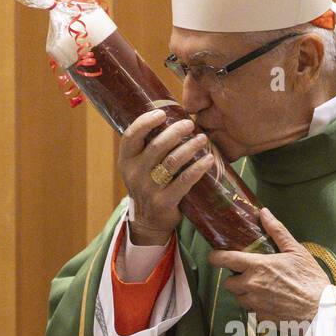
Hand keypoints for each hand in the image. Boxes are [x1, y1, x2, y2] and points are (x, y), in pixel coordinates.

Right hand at [118, 109, 213, 244]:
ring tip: (203, 139)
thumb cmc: (148, 186)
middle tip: (190, 124)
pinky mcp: (164, 202)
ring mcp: (149, 189)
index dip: (145, 122)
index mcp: (126, 161)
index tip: (162, 113)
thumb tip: (171, 118)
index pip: (131, 136)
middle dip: (175, 132)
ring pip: (172, 162)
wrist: (149, 222)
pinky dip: (198, 168)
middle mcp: (134, 174)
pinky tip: (209, 159)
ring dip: (190, 147)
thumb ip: (148, 147)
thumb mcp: (139, 167)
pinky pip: (184, 181)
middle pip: (156, 146)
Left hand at [208, 208, 329, 323]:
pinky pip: (252, 311)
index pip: (225, 260)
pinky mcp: (261, 318)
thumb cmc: (310, 278)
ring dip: (245, 293)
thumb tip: (264, 213)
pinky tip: (272, 302)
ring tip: (262, 289)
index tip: (216, 256)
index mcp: (258, 266)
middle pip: (229, 283)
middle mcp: (251, 286)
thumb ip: (277, 231)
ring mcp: (255, 304)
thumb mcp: (296, 250)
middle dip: (236, 278)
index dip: (216, 257)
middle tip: (250, 275)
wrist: (320, 310)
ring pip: (239, 298)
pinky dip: (258, 306)